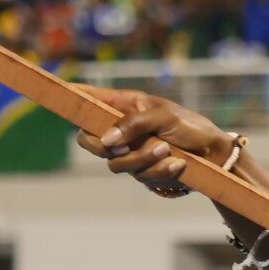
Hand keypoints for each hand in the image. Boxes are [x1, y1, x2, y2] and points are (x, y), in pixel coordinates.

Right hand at [74, 84, 233, 195]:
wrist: (212, 155)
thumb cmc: (189, 126)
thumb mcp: (163, 116)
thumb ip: (133, 124)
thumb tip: (107, 140)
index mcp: (123, 104)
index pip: (88, 98)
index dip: (70, 96)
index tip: (55, 92)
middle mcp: (121, 128)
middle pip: (89, 141)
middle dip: (109, 147)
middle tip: (131, 144)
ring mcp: (129, 151)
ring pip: (115, 164)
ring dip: (143, 160)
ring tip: (167, 152)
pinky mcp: (141, 171)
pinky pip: (139, 177)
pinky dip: (159, 172)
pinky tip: (177, 165)